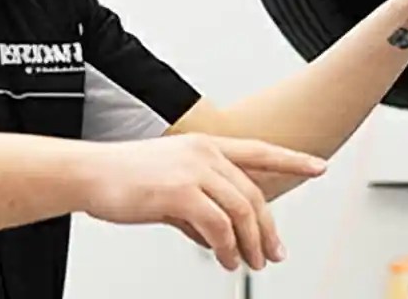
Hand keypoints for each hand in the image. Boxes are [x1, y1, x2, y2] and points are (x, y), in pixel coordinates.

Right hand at [78, 133, 326, 270]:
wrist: (88, 174)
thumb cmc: (122, 178)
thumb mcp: (168, 185)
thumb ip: (197, 206)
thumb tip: (216, 237)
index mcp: (204, 146)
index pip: (259, 151)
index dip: (293, 159)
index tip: (319, 166)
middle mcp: (204, 153)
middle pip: (254, 194)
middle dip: (268, 228)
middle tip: (273, 253)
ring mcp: (194, 170)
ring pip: (241, 212)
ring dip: (251, 243)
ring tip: (250, 262)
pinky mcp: (180, 192)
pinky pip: (218, 226)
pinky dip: (228, 247)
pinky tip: (226, 258)